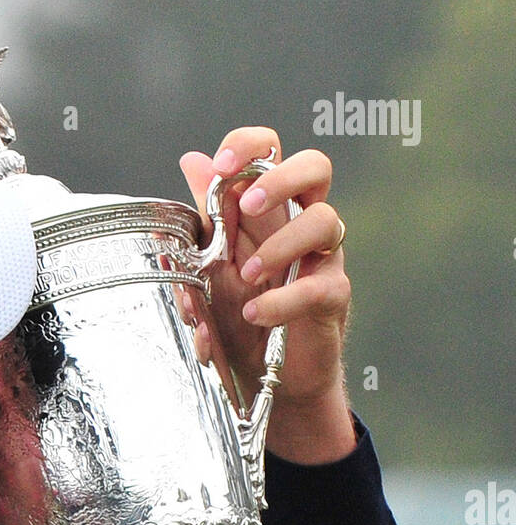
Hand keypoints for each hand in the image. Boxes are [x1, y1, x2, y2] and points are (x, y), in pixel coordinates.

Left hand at [180, 127, 356, 462]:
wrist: (265, 378)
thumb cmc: (240, 318)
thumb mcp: (213, 266)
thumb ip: (207, 217)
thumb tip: (192, 160)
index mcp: (269, 208)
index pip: (271, 151)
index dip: (249, 146)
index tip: (220, 166)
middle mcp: (301, 223)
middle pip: (315, 166)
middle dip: (279, 178)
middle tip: (247, 206)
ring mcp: (322, 257)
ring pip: (323, 220)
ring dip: (280, 244)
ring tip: (249, 276)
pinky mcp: (333, 296)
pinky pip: (318, 285)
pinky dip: (283, 299)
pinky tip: (257, 313)